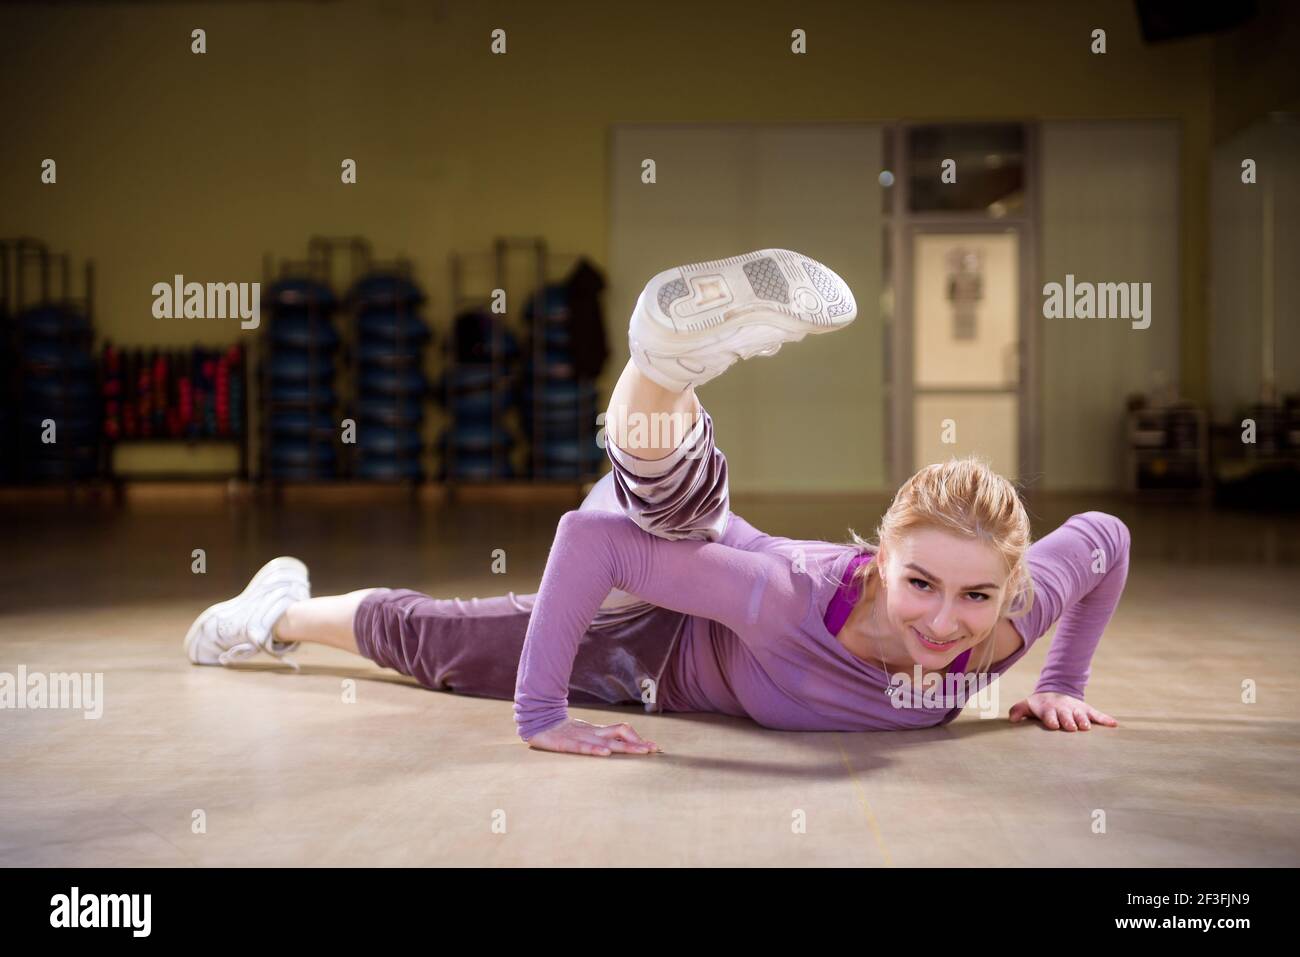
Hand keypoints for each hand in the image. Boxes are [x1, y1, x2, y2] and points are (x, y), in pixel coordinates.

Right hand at [525, 717, 661, 755]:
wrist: (538, 720)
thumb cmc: (563, 731)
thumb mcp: (584, 735)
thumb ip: (598, 739)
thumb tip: (616, 748)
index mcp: (597, 731)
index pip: (622, 731)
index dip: (637, 738)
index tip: (653, 746)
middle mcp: (593, 733)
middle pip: (620, 734)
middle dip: (637, 743)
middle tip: (654, 749)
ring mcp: (580, 737)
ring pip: (606, 741)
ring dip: (625, 747)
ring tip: (641, 751)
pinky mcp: (566, 744)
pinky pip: (582, 747)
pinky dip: (595, 750)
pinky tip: (605, 754)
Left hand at [1009, 692, 1117, 730]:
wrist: (1054, 692)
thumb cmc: (1039, 705)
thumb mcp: (1027, 705)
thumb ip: (1018, 711)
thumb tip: (1012, 719)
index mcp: (1048, 709)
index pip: (1049, 715)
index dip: (1051, 720)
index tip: (1054, 725)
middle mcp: (1063, 709)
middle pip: (1066, 715)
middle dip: (1069, 721)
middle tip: (1072, 727)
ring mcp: (1076, 709)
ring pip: (1081, 715)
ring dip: (1084, 720)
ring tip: (1087, 727)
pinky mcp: (1086, 710)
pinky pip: (1097, 714)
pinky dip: (1105, 719)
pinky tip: (1113, 724)